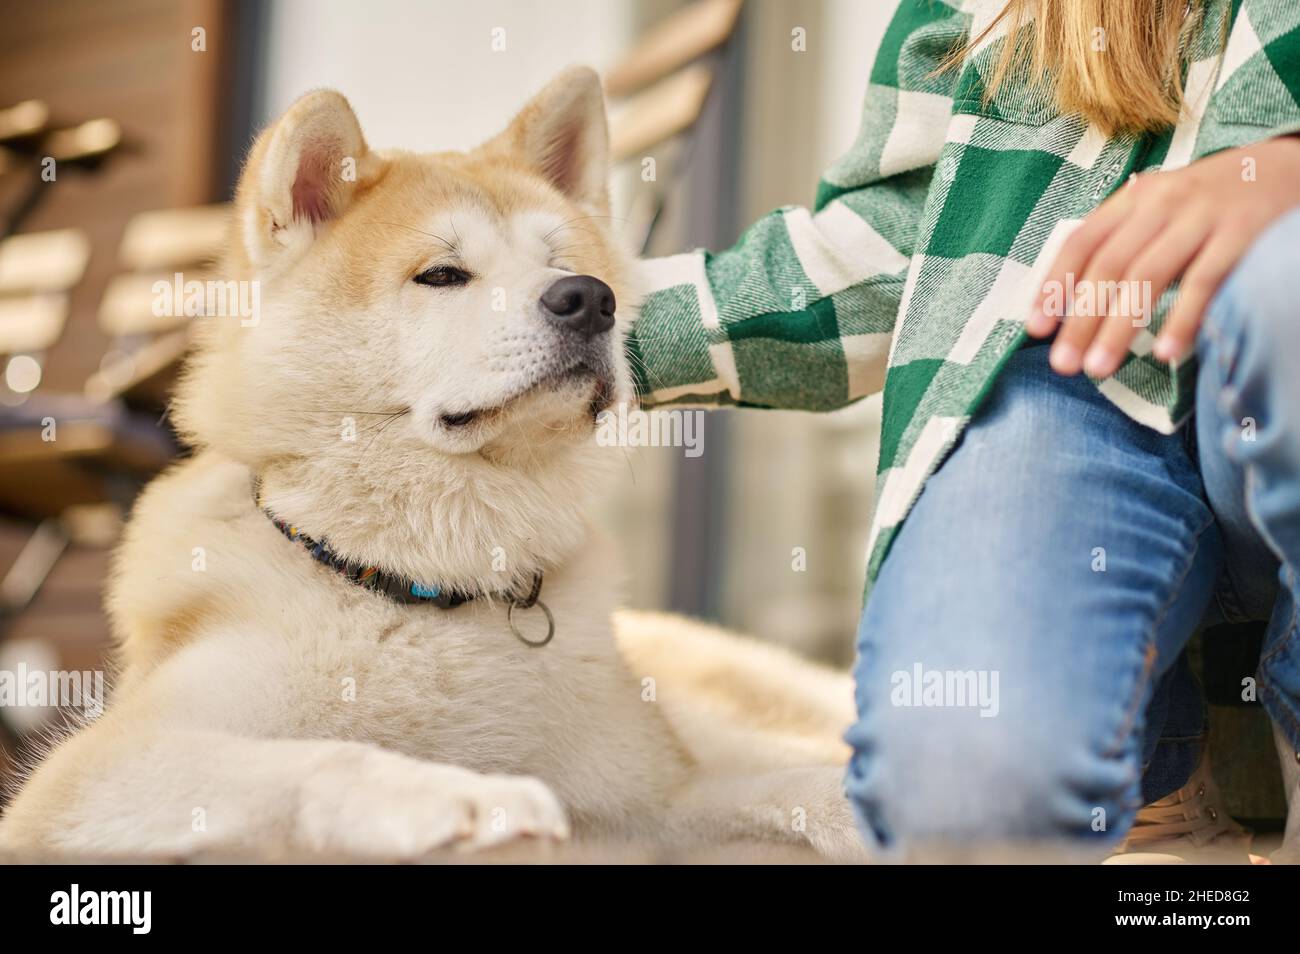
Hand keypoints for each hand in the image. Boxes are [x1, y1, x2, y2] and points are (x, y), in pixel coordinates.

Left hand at [1028, 136, 1299, 376]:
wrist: (1288, 167)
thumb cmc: (1210, 204)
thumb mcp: (1160, 211)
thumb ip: (1121, 245)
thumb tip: (1070, 303)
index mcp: (1134, 198)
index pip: (1081, 242)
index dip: (1054, 286)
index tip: (1035, 330)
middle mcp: (1163, 202)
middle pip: (1109, 266)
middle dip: (1081, 320)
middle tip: (1063, 365)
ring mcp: (1203, 215)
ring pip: (1148, 275)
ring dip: (1120, 327)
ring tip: (1099, 369)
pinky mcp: (1243, 232)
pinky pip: (1206, 280)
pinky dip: (1183, 319)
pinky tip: (1166, 354)